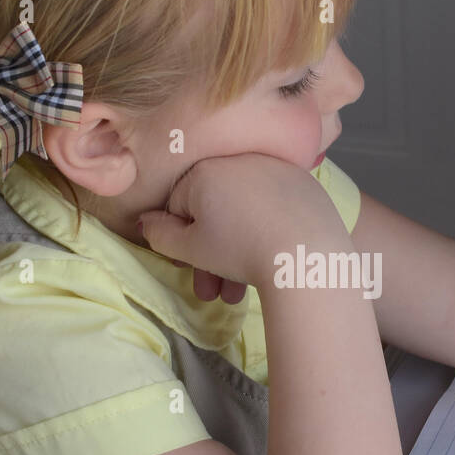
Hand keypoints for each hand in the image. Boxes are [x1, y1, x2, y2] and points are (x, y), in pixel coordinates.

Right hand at [137, 152, 346, 299]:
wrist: (307, 254)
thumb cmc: (240, 249)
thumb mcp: (190, 248)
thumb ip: (160, 234)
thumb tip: (147, 221)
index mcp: (205, 169)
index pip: (179, 204)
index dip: (179, 240)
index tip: (186, 268)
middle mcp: (240, 160)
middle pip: (215, 211)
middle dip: (210, 258)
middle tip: (213, 293)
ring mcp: (277, 169)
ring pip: (245, 214)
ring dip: (236, 256)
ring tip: (237, 294)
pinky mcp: (305, 185)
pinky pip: (273, 209)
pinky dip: (266, 233)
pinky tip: (268, 264)